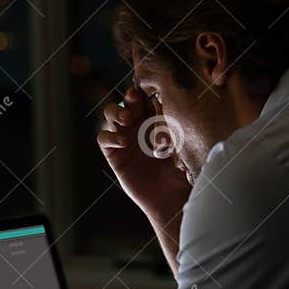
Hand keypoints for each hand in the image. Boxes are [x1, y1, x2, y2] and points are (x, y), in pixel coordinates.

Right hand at [98, 86, 190, 223]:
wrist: (172, 200)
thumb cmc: (184, 173)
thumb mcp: (184, 145)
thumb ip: (178, 125)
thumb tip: (181, 102)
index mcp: (157, 119)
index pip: (147, 96)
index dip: (145, 88)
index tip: (150, 87)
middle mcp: (138, 126)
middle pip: (127, 100)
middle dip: (129, 96)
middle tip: (134, 99)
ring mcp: (125, 138)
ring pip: (111, 114)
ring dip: (115, 112)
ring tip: (126, 118)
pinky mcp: (115, 155)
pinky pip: (103, 138)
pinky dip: (109, 136)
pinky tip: (122, 142)